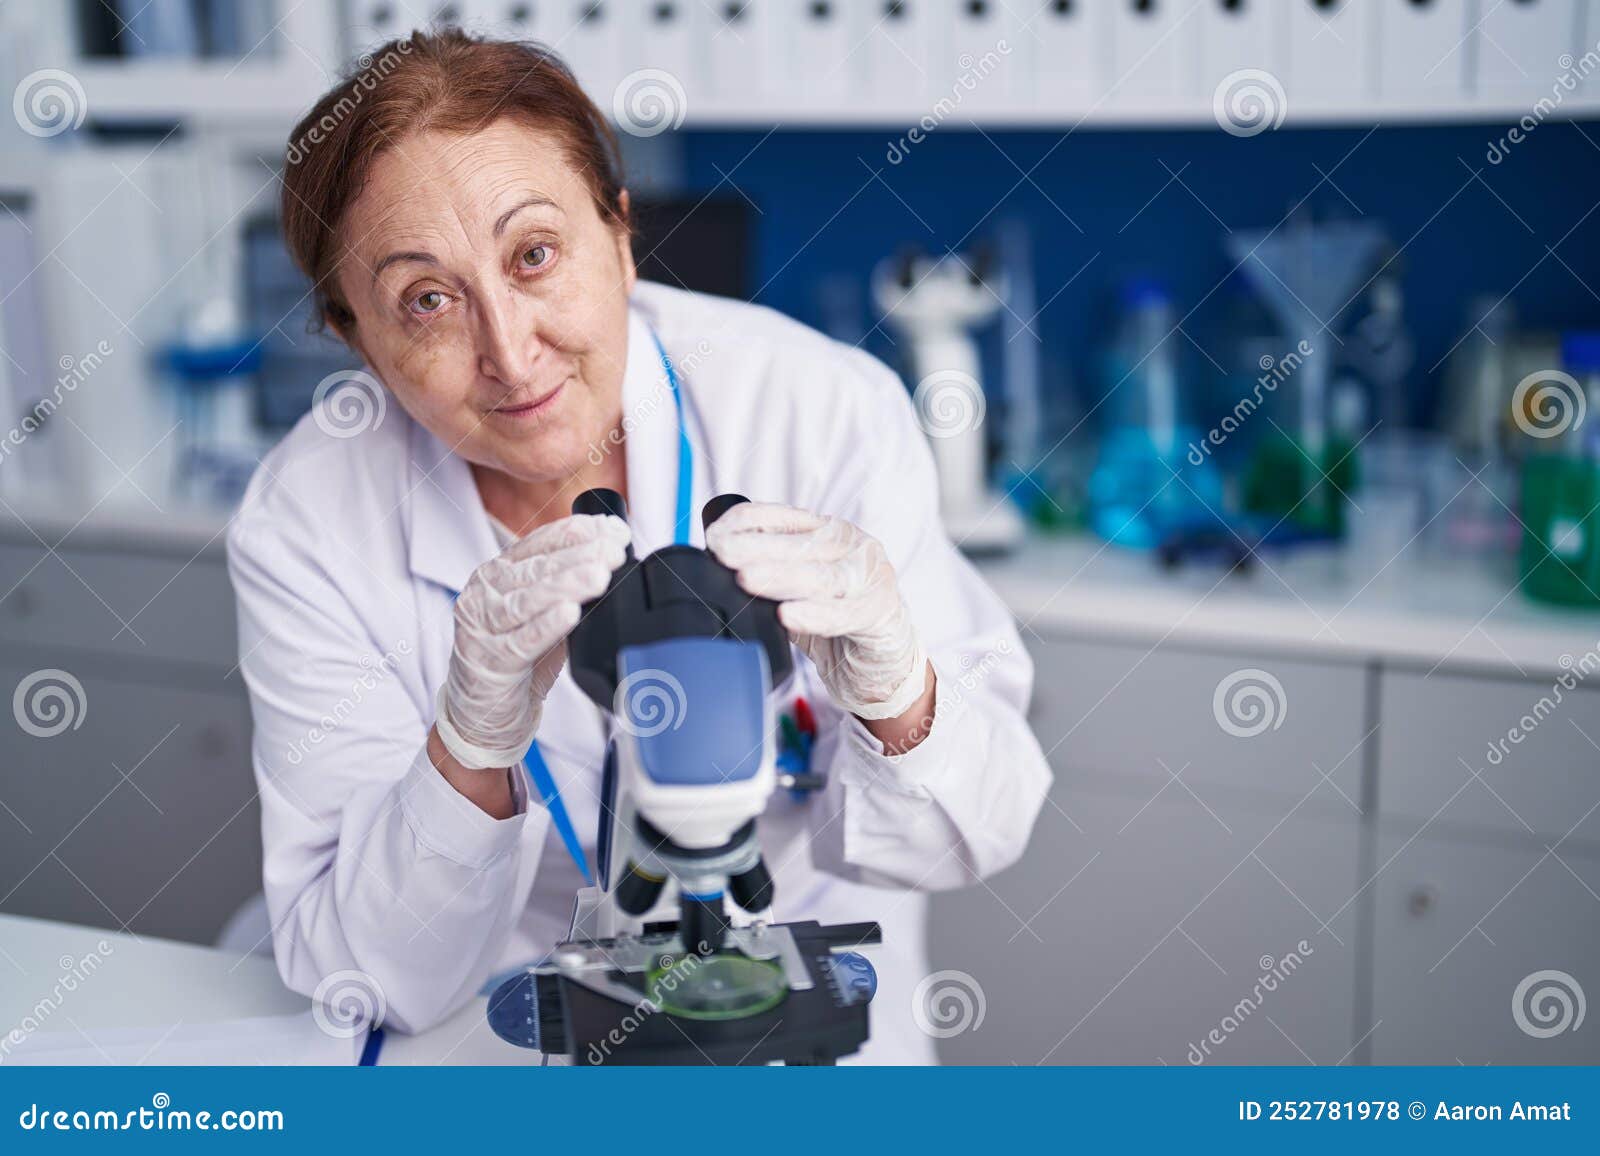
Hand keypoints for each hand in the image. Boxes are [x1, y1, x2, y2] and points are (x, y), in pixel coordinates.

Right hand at [435, 513, 630, 768]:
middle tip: (615, 551)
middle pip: (538, 567)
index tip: (615, 530)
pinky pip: (522, 640)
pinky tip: (570, 613)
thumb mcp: (543, 614)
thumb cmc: (517, 658)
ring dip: (568, 585)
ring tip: (599, 576)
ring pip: (529, 599)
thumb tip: (612, 558)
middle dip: (581, 556)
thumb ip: (568, 588)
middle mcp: (485, 591)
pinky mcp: (489, 659)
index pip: (541, 541)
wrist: (482, 712)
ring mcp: (482, 625)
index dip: (579, 533)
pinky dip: (547, 625)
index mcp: (499, 572)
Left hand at [706, 503, 927, 722]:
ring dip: (781, 577)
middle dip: (756, 548)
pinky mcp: (880, 611)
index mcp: (826, 530)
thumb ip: (767, 579)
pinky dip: (813, 615)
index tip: (714, 536)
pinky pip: (842, 614)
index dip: (746, 523)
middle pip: (800, 543)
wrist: (883, 656)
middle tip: (723, 553)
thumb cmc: (837, 617)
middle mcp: (851, 544)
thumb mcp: (796, 591)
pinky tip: (788, 616)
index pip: (781, 516)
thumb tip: (718, 575)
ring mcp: (870, 575)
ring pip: (821, 576)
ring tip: (748, 579)